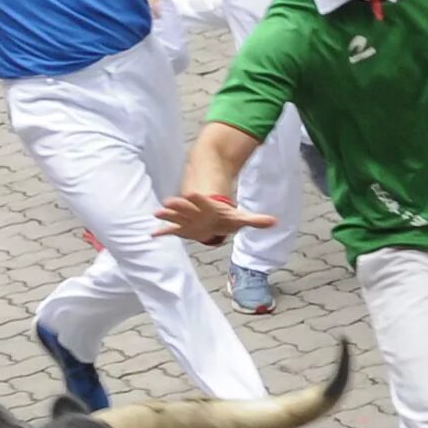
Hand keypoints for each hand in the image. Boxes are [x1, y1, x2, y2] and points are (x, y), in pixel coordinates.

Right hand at [153, 188, 273, 245]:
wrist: (212, 216)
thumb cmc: (224, 217)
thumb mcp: (240, 219)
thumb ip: (255, 220)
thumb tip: (275, 222)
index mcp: (208, 207)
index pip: (202, 201)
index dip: (197, 198)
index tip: (190, 193)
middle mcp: (195, 211)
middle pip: (185, 207)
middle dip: (177, 205)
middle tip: (168, 201)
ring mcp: (186, 219)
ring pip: (175, 216)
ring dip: (166, 215)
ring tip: (157, 213)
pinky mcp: (181, 228)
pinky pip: (170, 230)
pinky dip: (162, 232)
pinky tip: (152, 234)